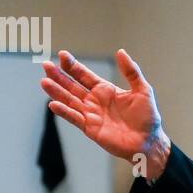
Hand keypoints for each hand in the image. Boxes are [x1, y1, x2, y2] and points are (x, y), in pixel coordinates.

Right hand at [39, 49, 169, 174]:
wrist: (148, 141)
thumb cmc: (147, 117)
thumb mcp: (142, 90)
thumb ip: (131, 72)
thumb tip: (120, 51)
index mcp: (105, 90)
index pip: (85, 75)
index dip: (73, 66)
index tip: (62, 55)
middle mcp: (95, 101)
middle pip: (72, 86)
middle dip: (59, 77)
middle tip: (46, 66)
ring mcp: (91, 114)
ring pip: (69, 101)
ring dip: (57, 92)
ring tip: (44, 82)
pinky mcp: (90, 128)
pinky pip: (74, 118)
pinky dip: (64, 112)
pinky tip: (53, 104)